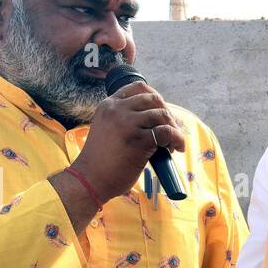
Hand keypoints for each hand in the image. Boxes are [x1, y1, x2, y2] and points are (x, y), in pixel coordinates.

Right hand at [74, 82, 186, 203]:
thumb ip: (122, 119)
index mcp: (108, 105)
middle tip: (170, 129)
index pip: (138, 87)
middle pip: (154, 99)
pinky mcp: (138, 140)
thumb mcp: (106, 129)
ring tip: (172, 143)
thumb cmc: (100, 160)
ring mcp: (128, 123)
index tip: (161, 112)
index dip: (155, 98)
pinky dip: (177, 139)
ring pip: (162, 115)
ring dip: (173, 128)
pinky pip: (167, 132)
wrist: (90, 180)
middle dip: (167, 113)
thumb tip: (152, 120)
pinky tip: (176, 148)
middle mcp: (117, 110)